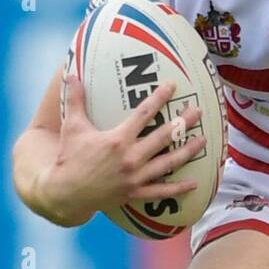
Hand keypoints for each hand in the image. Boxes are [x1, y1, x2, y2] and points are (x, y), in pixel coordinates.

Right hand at [37, 74, 205, 226]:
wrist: (65, 193)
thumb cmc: (69, 158)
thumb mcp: (72, 127)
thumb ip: (75, 100)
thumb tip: (71, 74)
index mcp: (117, 139)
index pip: (144, 114)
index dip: (159, 98)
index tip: (173, 86)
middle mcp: (131, 158)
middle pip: (164, 136)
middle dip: (183, 123)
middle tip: (199, 111)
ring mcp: (135, 177)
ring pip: (168, 163)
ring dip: (188, 151)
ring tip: (203, 140)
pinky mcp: (135, 193)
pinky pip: (161, 192)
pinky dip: (178, 189)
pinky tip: (194, 184)